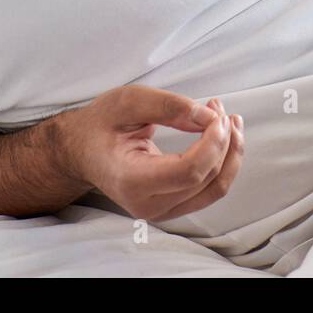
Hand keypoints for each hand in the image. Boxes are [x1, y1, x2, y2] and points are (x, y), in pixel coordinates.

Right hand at [64, 85, 243, 222]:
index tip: (216, 114)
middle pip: (207, 179)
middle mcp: (148, 205)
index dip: (212, 143)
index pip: (189, 172)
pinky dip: (222, 161)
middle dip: (224, 140)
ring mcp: (162, 211)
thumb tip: (208, 117)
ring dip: (230, 152)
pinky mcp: (173, 206)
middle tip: (217, 107)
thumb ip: (168, 106)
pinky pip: (210, 189)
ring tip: (228, 119)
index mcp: (132, 181)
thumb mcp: (127, 102)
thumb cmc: (101, 125)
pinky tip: (222, 136)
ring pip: (215, 189)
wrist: (83, 150)